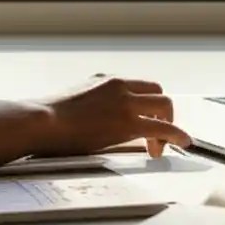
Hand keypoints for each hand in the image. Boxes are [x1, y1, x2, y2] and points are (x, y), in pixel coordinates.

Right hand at [34, 75, 191, 158]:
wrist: (40, 121)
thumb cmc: (46, 119)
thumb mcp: (71, 100)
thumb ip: (88, 102)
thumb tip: (87, 117)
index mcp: (106, 79)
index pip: (138, 85)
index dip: (146, 103)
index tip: (145, 119)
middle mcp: (119, 85)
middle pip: (156, 92)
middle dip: (161, 112)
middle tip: (156, 133)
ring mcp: (125, 102)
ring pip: (164, 105)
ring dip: (169, 124)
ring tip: (162, 145)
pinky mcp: (128, 122)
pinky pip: (163, 127)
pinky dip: (178, 134)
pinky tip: (183, 143)